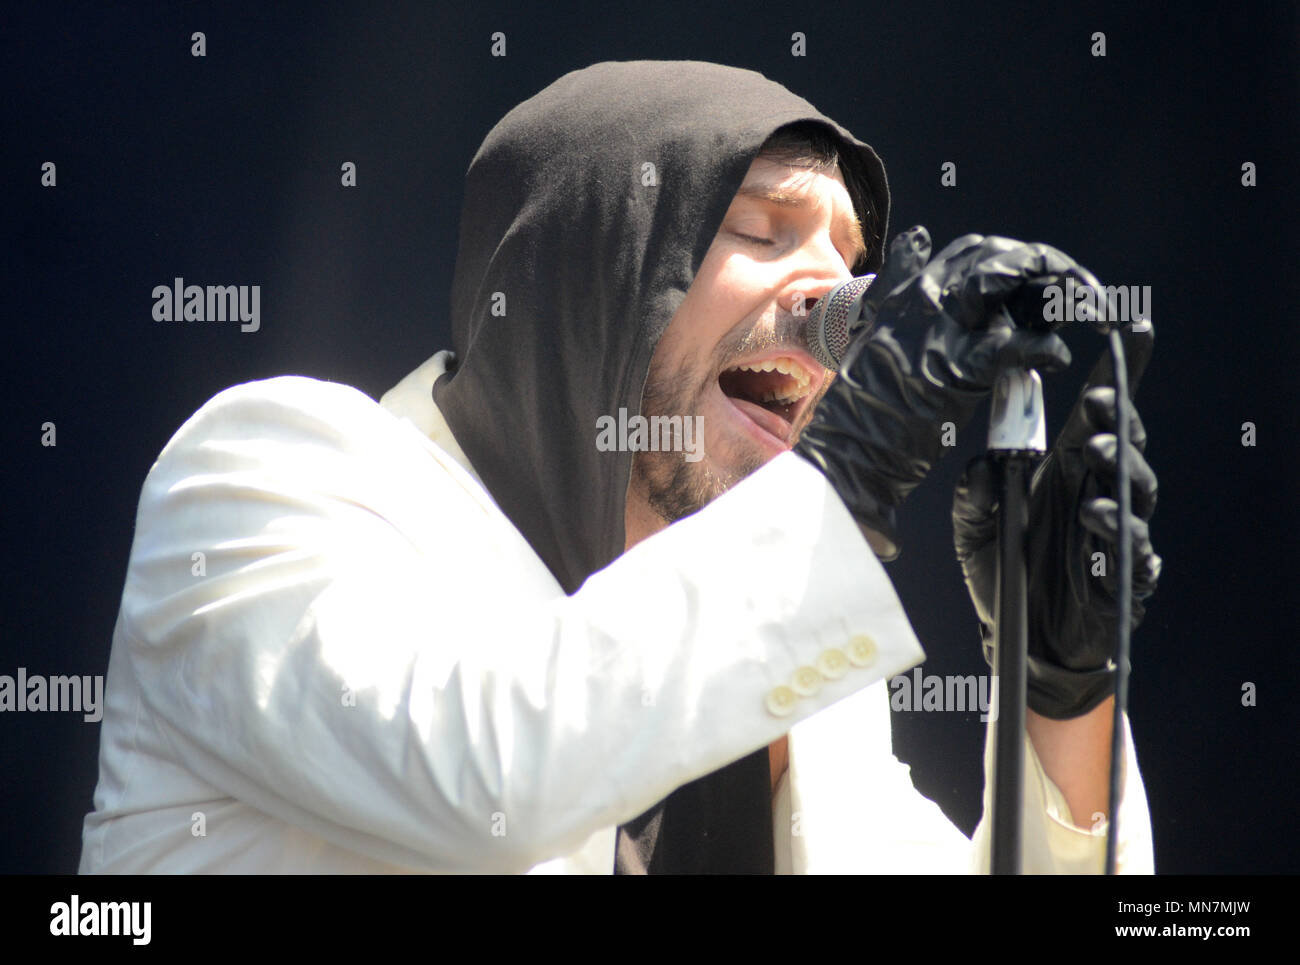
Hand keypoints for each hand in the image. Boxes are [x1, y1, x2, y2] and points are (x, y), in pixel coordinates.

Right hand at [795, 225, 1101, 558]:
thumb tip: (919, 236)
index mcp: (907, 292)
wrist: (849, 447)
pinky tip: (1058, 356)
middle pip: (993, 256)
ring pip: (1001, 282)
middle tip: (1075, 286)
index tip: (1040, 275)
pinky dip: (1041, 348)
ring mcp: (936, 330)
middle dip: (1042, 263)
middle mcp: (921, 300)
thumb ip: (897, 283)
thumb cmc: (866, 399)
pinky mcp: (952, 369)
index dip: (1013, 256)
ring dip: (1051, 287)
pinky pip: (1008, 346)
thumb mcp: (876, 326)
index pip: (970, 250)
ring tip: (1082, 305)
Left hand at [952, 323, 1161, 718]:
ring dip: (1116, 463)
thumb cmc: (1006, 574)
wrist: (1021, 642)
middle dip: (1115, 418)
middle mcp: (1094, 490)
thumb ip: (972, 496)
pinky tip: (1092, 511)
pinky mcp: (1122, 572)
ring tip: (1093, 449)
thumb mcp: (971, 532)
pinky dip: (1111, 523)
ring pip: (1135, 485)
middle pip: (1121, 441)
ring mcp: (1112, 530)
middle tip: (1097, 402)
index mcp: (1064, 470)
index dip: (1117, 374)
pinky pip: (1129, 543)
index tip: (1127, 330)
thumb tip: (983, 466)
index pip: (1094, 414)